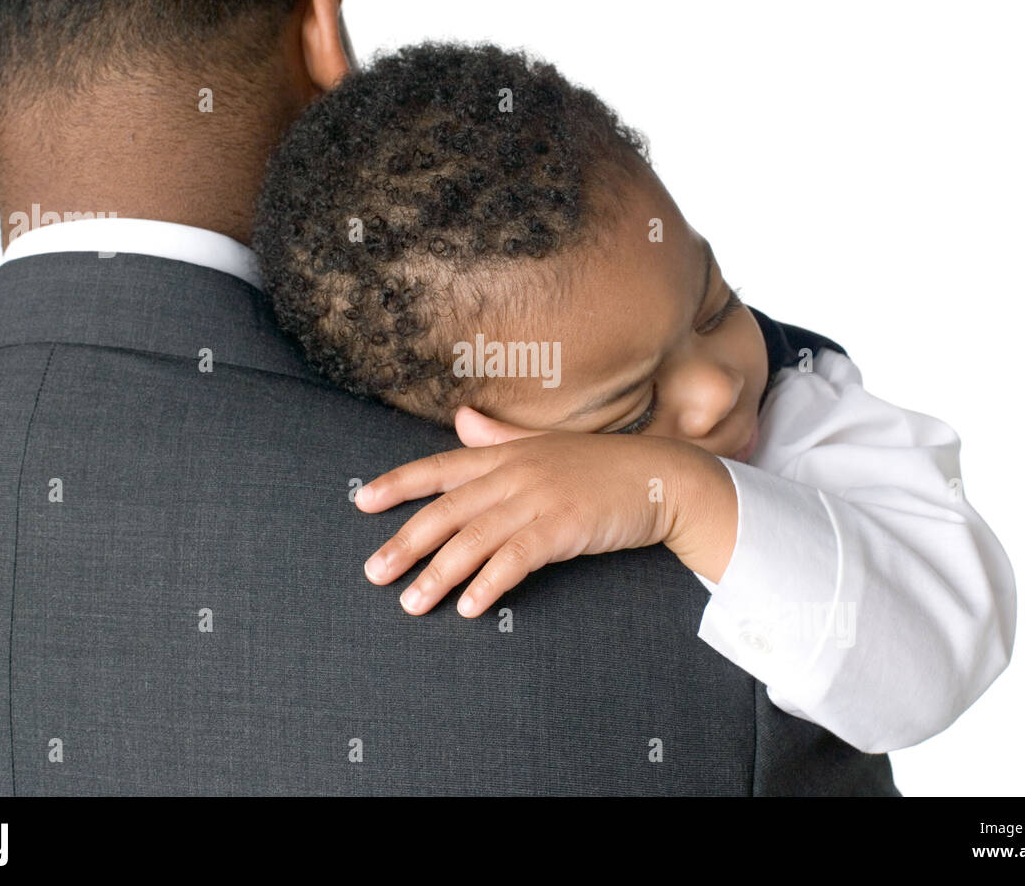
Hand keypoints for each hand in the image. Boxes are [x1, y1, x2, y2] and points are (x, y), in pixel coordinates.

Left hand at [354, 406, 738, 616]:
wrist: (662, 477)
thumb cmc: (601, 466)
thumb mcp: (545, 446)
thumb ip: (498, 438)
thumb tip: (462, 418)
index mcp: (506, 455)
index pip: (440, 468)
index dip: (399, 484)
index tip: (362, 502)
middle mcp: (514, 473)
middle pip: (447, 510)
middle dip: (406, 542)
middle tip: (373, 573)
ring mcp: (538, 499)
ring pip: (474, 538)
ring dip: (439, 574)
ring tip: (412, 603)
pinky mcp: (563, 527)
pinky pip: (516, 558)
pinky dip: (489, 583)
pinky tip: (469, 606)